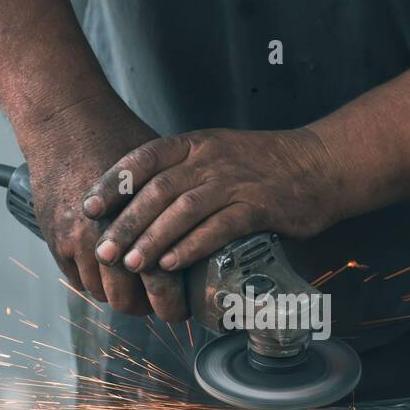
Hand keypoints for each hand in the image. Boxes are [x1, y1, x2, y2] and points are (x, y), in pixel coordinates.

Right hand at [20, 101, 188, 319]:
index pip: (161, 282)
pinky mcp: (56, 240)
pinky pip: (77, 280)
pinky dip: (93, 281)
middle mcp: (108, 236)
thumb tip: (206, 238)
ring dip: (118, 295)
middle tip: (159, 307)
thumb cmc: (117, 138)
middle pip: (128, 299)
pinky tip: (107, 274)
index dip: (173, 304)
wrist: (66, 121)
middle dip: (146, 307)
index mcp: (142, 222)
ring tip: (133, 290)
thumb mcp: (161, 171)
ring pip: (102, 293)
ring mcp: (78, 241)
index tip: (182, 310)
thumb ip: (178, 208)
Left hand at [80, 127, 344, 272]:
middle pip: (157, 191)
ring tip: (132, 264)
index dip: (112, 184)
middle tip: (103, 251)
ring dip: (152, 239)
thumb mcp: (217, 155)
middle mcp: (210, 160)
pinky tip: (172, 263)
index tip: (88, 209)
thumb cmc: (265, 167)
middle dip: (125, 223)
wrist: (321, 165)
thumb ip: (181, 174)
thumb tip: (139, 207)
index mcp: (195, 145)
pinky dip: (192, 246)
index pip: (142, 159)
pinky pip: (218, 227)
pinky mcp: (259, 206)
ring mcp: (235, 182)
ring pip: (182, 210)